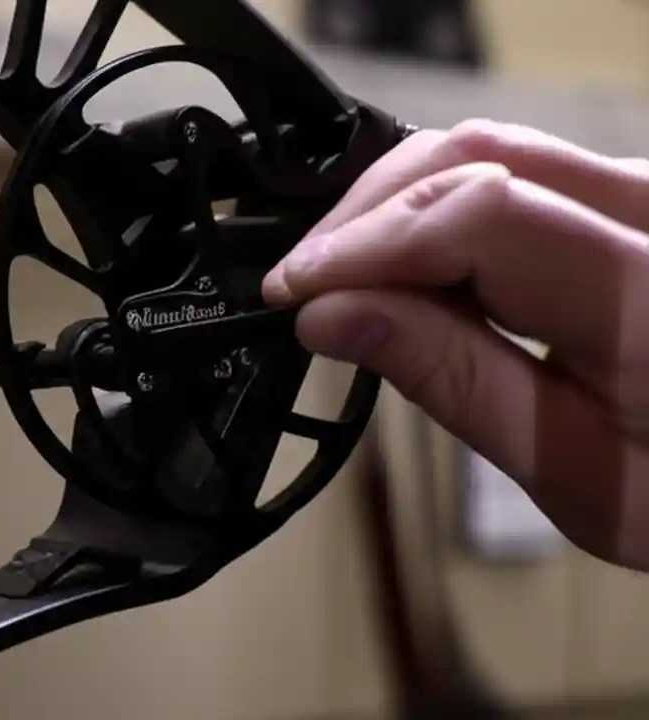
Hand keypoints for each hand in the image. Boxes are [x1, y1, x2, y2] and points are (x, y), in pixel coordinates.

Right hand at [262, 119, 648, 570]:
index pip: (480, 215)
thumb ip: (453, 381)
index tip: (296, 295)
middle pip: (477, 154)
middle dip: (365, 213)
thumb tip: (334, 316)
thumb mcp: (572, 470)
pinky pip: (518, 169)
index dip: (367, 244)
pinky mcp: (634, 196)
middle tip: (304, 283)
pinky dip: (440, 206)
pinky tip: (404, 263)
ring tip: (342, 276)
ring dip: (395, 204)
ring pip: (492, 149)